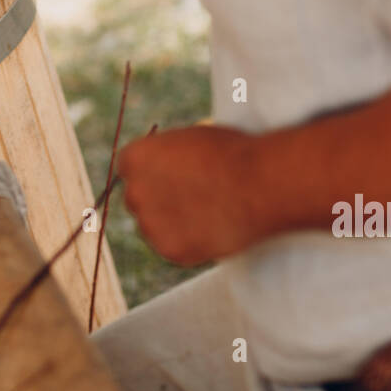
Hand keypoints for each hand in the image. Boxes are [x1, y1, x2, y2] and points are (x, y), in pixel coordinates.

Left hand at [116, 124, 268, 265]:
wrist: (260, 183)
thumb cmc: (232, 154)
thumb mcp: (189, 140)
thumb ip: (167, 156)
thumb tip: (166, 169)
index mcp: (135, 158)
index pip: (130, 168)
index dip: (152, 172)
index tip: (169, 177)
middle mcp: (135, 192)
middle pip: (137, 199)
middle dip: (157, 200)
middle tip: (188, 199)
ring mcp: (150, 224)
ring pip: (154, 226)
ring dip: (172, 223)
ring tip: (209, 213)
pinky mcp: (170, 251)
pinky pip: (173, 247)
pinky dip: (189, 243)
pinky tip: (213, 229)